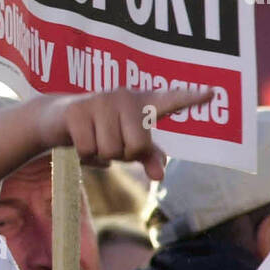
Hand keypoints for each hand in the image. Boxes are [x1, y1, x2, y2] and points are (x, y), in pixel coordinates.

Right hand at [35, 87, 213, 179]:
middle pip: (136, 146)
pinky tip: (79, 141)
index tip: (213, 93)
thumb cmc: (100, 130)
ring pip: (111, 150)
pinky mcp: (78, 110)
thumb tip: (160, 176)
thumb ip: (148, 155)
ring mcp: (100, 101)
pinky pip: (90, 150)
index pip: (170, 100)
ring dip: (101, 156)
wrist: (56, 117)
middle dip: (122, 155)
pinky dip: (85, 157)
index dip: (191, 98)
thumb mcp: (126, 142)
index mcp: (142, 103)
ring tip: (94, 139)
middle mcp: (124, 96)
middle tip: (110, 143)